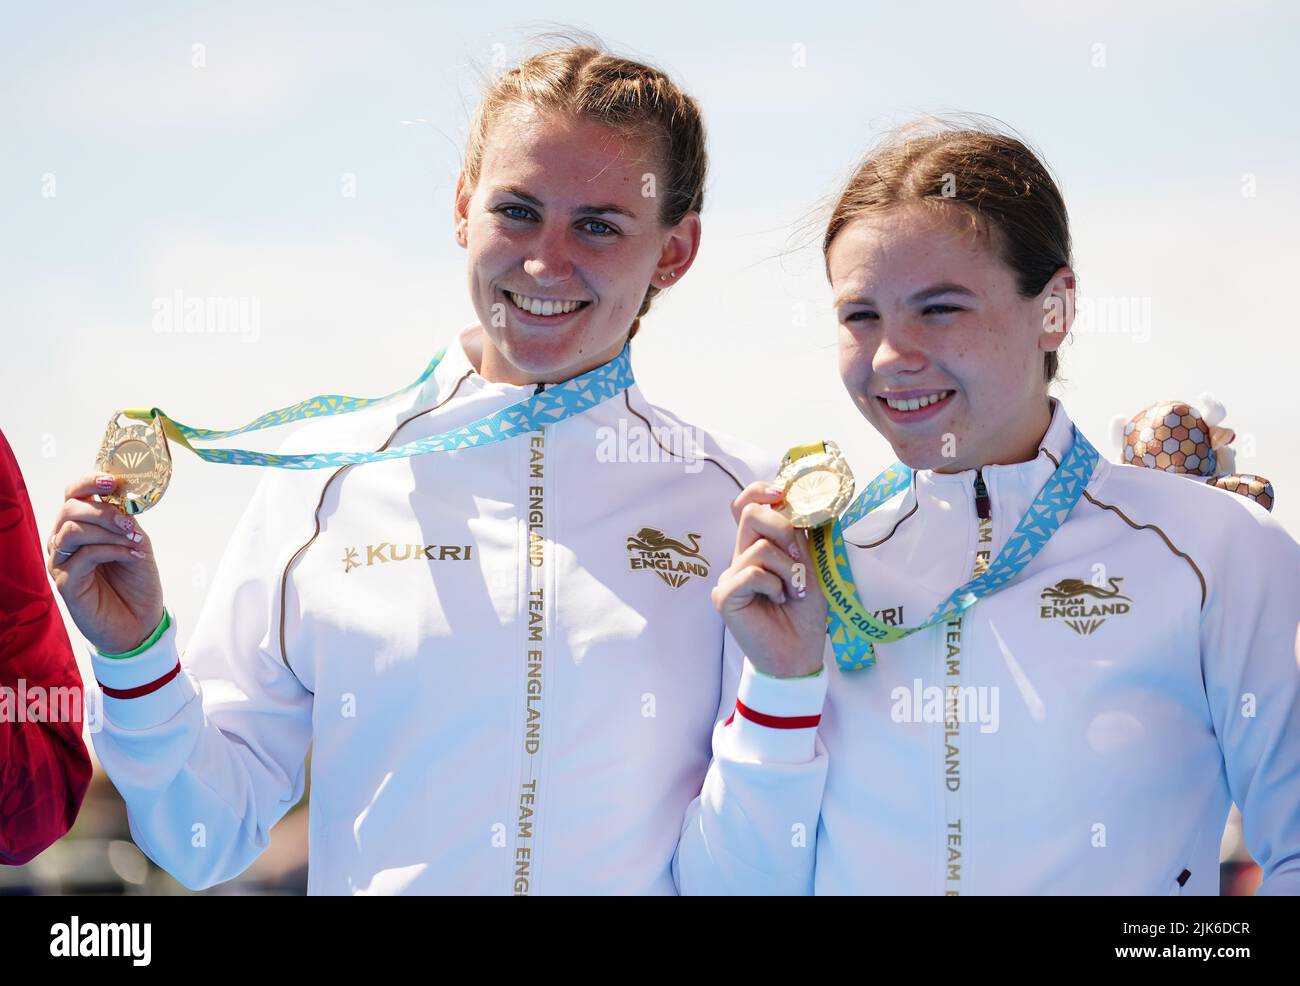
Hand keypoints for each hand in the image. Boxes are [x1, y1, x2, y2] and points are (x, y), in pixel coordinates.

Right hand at [47, 473, 164, 653]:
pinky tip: (131, 556)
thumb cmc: (135, 580)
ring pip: (72, 531)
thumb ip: (124, 520)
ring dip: (108, 532)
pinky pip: (83, 555)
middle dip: (103, 512)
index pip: (73, 494)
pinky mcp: (64, 582)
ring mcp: (60, 562)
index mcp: (80, 525)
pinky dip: (111, 550)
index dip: (89, 482)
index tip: (113, 481)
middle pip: (69, 508)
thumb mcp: (136, 542)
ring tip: (133, 543)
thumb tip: (118, 500)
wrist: (140, 621)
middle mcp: (63, 541)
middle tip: (129, 524)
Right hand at [711, 482, 827, 677]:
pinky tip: (777, 602)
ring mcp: (729, 575)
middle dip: (783, 527)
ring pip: (758, 547)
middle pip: (750, 513)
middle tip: (798, 557)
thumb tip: (799, 502)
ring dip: (787, 570)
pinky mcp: (724, 595)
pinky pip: (752, 573)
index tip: (782, 493)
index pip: (746, 504)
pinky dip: (774, 586)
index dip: (760, 491)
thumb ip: (799, 535)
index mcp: (759, 545)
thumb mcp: (809, 565)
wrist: (799, 654)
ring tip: (793, 592)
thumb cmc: (804, 612)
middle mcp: (740, 556)